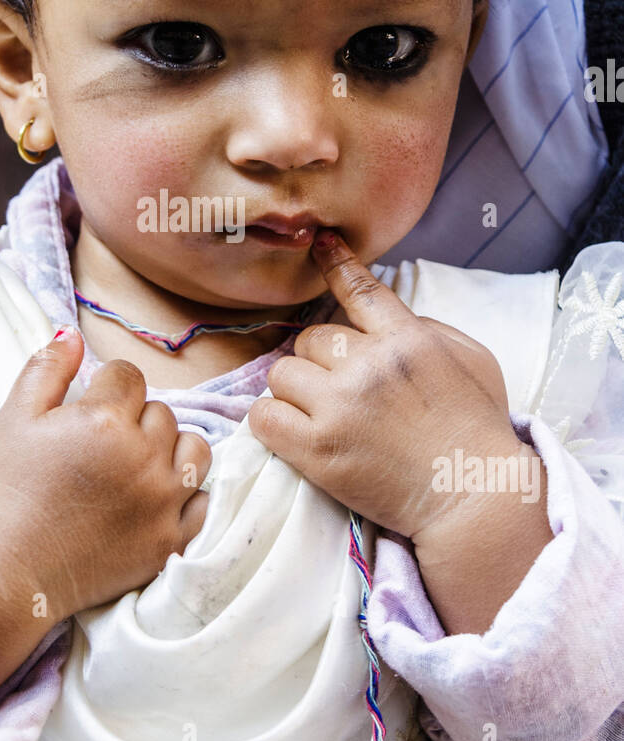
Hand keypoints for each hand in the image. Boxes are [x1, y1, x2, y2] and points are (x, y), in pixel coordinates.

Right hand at [0, 329, 211, 620]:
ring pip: (193, 449)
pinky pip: (202, 501)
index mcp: (105, 421)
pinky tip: (153, 498)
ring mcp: (162, 502)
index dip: (106, 388)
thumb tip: (73, 333)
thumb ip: (46, 368)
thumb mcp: (15, 418)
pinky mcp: (171, 541)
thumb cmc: (7, 489)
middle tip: (101, 445)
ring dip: (169, 450)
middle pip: (161, 411)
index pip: (129, 376)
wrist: (7, 571)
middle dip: (135, 419)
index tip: (87, 410)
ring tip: (136, 465)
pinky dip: (185, 496)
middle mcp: (143, 458)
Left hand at [248, 231, 527, 539]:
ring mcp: (340, 406)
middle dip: (320, 361)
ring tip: (321, 413)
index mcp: (408, 339)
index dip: (335, 262)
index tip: (318, 242)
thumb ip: (426, 328)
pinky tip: (294, 432)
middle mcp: (369, 365)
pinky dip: (272, 421)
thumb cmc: (477, 429)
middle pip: (310, 338)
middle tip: (342, 390)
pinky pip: (264, 416)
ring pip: (282, 373)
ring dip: (295, 391)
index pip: (360, 289)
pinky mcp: (317, 449)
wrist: (475, 498)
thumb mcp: (472, 360)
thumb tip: (381, 317)